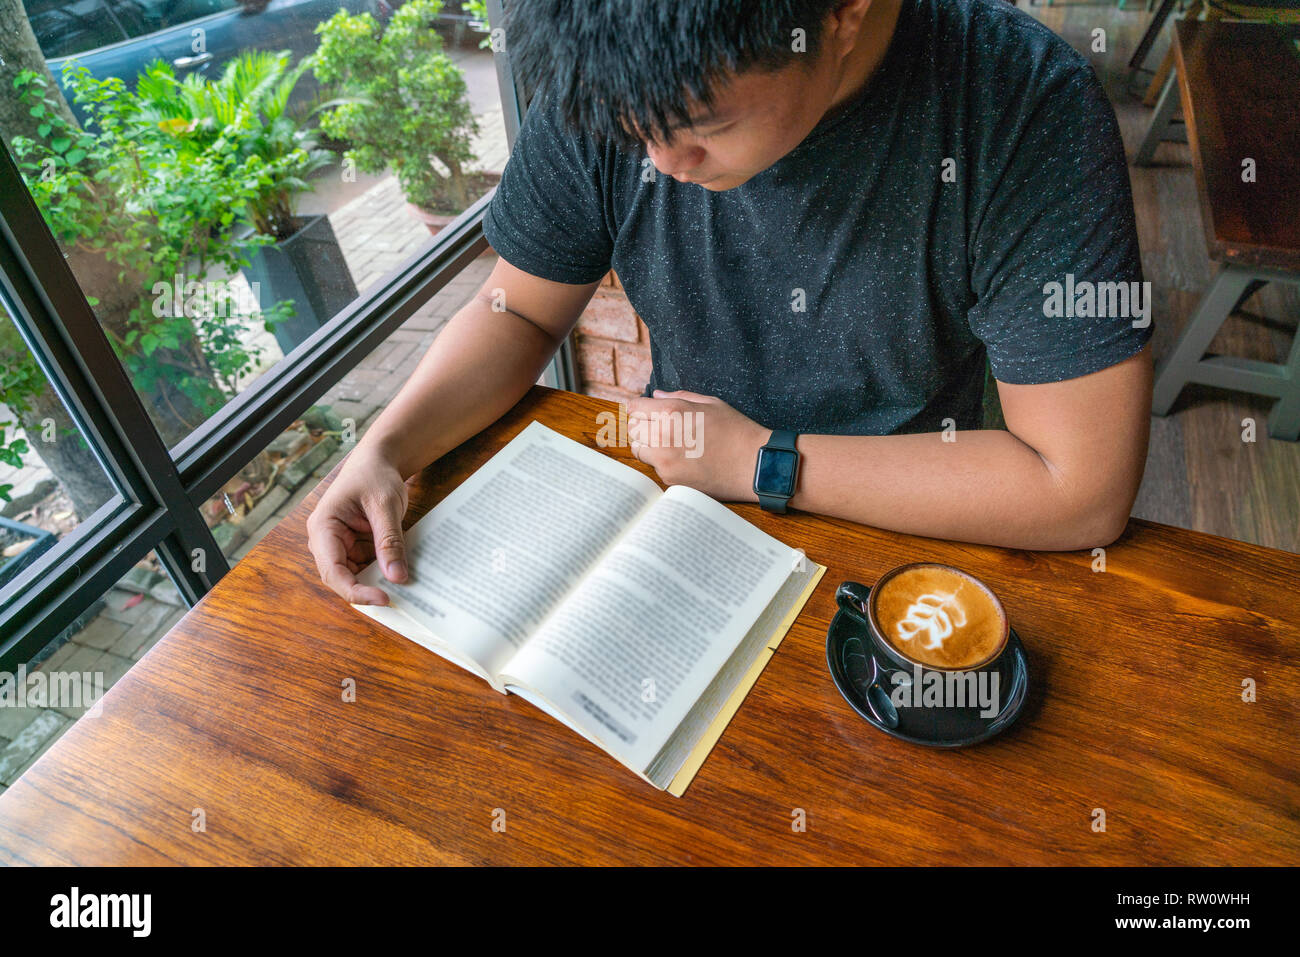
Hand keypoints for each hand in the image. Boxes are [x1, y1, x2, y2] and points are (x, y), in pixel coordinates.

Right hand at [307, 445, 410, 604]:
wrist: (378, 460)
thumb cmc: (375, 475)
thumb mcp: (385, 505)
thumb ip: (389, 541)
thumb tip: (396, 577)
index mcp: (323, 528)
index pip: (333, 571)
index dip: (355, 591)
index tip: (383, 599)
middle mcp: (326, 540)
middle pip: (342, 578)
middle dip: (367, 591)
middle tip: (397, 601)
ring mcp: (341, 545)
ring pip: (356, 576)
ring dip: (377, 583)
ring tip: (403, 590)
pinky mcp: (356, 547)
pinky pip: (368, 567)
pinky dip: (384, 572)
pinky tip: (401, 575)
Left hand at [626, 390, 767, 501]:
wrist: (754, 465)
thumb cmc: (736, 431)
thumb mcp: (711, 404)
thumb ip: (679, 397)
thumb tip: (656, 394)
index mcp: (673, 411)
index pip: (635, 408)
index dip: (640, 409)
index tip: (647, 412)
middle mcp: (663, 435)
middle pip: (632, 429)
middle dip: (642, 426)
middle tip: (659, 428)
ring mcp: (665, 460)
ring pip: (639, 450)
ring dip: (649, 446)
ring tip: (670, 444)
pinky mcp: (670, 478)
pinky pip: (654, 467)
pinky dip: (662, 463)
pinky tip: (683, 460)